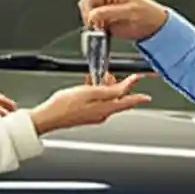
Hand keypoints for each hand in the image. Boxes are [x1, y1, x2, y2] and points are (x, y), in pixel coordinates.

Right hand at [29, 73, 152, 134]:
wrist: (48, 117)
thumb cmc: (64, 106)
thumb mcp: (89, 92)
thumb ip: (109, 90)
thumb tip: (124, 88)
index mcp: (105, 109)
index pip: (128, 101)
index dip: (138, 95)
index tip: (146, 93)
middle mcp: (102, 114)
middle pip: (118, 99)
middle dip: (116, 86)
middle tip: (109, 76)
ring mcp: (94, 116)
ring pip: (107, 99)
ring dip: (104, 88)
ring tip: (94, 79)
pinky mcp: (87, 115)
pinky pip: (97, 102)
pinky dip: (96, 93)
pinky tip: (86, 87)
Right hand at [78, 0, 168, 40]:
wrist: (155, 25)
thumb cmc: (148, 14)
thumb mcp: (129, 11)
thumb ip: (109, 12)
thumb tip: (93, 16)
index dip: (88, 12)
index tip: (94, 23)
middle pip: (85, 7)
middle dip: (89, 18)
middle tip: (98, 27)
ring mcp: (105, 9)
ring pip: (88, 17)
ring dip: (94, 25)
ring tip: (105, 29)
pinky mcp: (106, 20)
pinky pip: (95, 25)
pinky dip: (97, 30)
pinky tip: (107, 31)